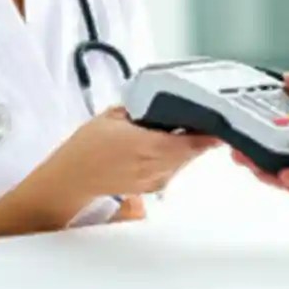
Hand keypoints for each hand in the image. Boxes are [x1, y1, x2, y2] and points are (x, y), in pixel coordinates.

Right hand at [38, 107, 218, 202]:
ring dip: (186, 145)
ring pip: (186, 160)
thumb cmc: (87, 148)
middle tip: (197, 116)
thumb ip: (141, 107)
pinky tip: (160, 145)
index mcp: (150, 146)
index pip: (196, 141)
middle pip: (195, 150)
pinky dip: (174, 156)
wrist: (73, 178)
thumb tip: (161, 101)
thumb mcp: (114, 115)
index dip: (210, 129)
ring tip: (174, 129)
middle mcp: (158, 167)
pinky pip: (174, 168)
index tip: (216, 117)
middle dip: (198, 133)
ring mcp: (157, 180)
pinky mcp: (154, 187)